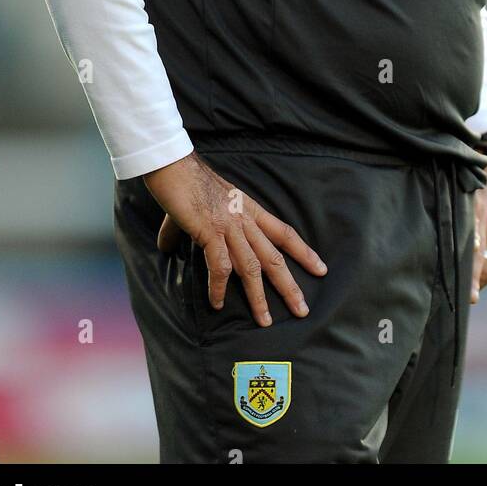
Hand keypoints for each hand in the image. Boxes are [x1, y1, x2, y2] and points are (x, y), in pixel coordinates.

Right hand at [143, 151, 326, 326]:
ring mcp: (229, 225)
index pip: (284, 233)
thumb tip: (166, 247)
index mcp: (248, 209)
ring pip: (252, 267)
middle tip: (303, 309)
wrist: (172, 165)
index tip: (320, 269)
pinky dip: (219, 288)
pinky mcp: (209, 231)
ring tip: (265, 321)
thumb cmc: (183, 182)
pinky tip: (217, 304)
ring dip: (259, 297)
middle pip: (274, 256)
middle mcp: (244, 219)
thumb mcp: (198, 207)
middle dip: (289, 285)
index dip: (303, 252)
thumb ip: (187, 230)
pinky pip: (220, 266)